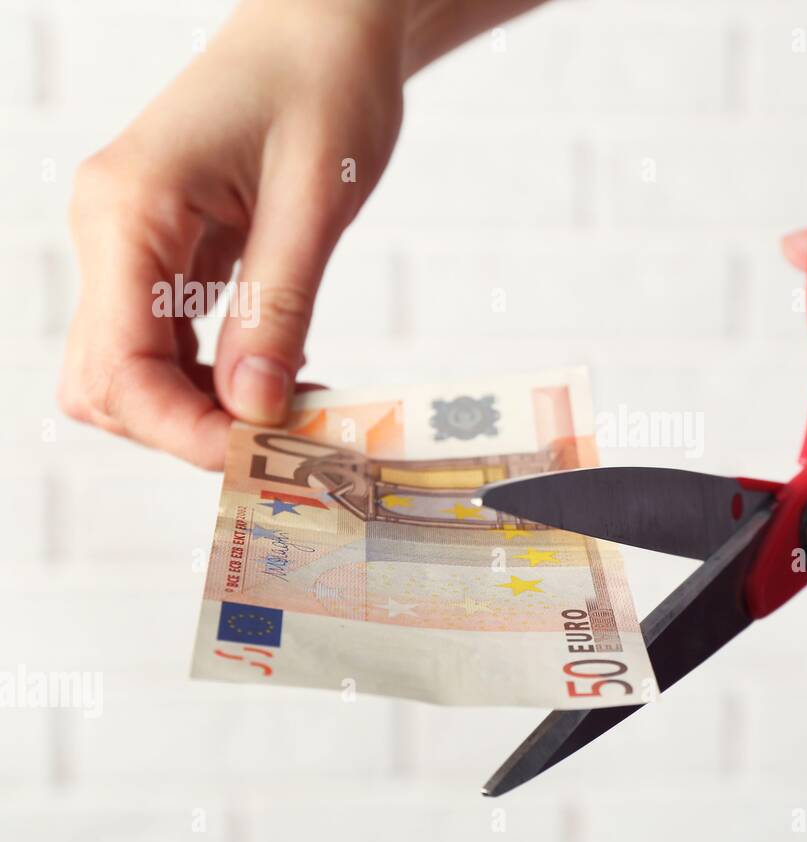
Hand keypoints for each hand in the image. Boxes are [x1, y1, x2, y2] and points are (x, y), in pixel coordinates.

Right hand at [58, 0, 415, 468]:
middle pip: (108, 383)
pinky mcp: (162, 251)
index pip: (120, 366)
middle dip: (186, 429)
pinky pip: (165, 342)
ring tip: (295, 415)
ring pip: (131, 370)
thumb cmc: (324, 86)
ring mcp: (129, 242)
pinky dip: (214, 378)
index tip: (259, 460)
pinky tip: (281, 376)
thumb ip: (277, 309)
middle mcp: (110, 231)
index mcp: (129, 211)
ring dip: (202, 410)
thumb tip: (252, 411)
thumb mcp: (313, 202)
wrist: (324, 27)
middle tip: (284, 444)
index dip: (182, 431)